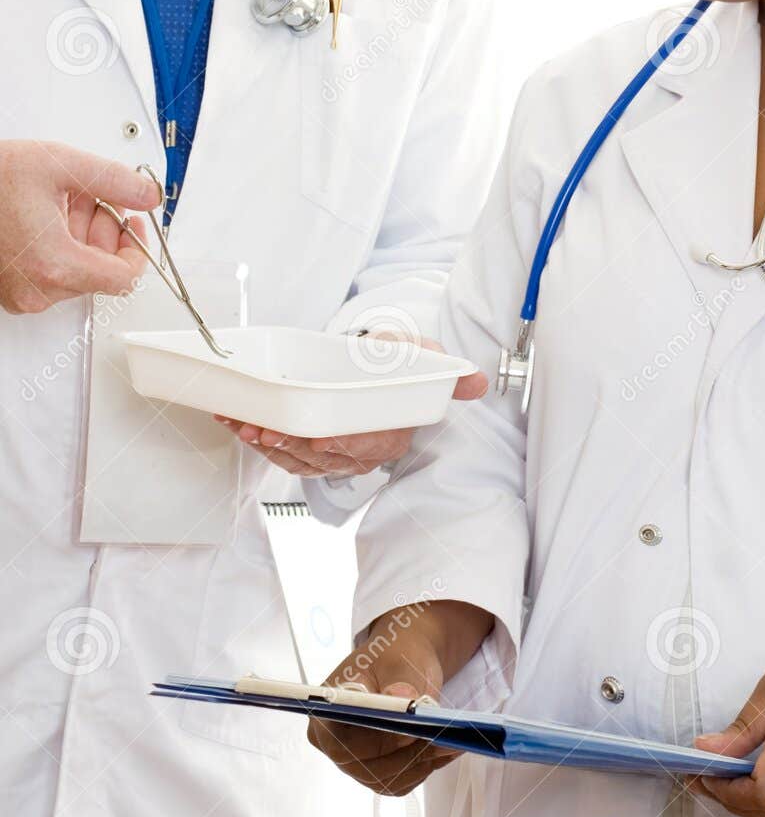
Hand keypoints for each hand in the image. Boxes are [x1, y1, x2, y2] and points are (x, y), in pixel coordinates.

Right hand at [0, 140, 160, 312]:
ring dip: (80, 235)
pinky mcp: (8, 291)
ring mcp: (20, 295)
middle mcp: (37, 290)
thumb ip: (115, 180)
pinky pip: (49, 274)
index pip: (124, 278)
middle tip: (92, 197)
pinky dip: (57, 246)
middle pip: (99, 272)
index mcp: (54, 265)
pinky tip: (43, 216)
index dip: (137, 248)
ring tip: (60, 200)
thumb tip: (147, 194)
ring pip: (75, 272)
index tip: (134, 225)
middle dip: (104, 231)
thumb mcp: (60, 164)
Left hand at [215, 336, 487, 478]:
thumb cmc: (397, 363)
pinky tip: (238, 422)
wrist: (377, 366)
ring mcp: (330, 452)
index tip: (320, 439)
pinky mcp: (306, 448)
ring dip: (265, 442)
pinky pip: (280, 451)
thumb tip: (475, 381)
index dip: (342, 444)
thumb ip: (446, 372)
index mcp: (389, 432)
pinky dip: (257, 438)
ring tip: (242, 423)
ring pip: (295, 456)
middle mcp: (359, 449)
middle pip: (322, 454)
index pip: (366, 444)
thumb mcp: (425, 360)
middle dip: (289, 444)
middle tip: (263, 428)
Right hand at [307, 600, 492, 796]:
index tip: (409, 730)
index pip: (340, 741)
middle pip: (366, 766)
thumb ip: (400, 679)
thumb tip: (401, 699)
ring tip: (451, 742)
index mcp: (326, 710)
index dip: (374, 741)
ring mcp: (355, 760)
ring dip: (421, 764)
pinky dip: (425, 768)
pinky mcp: (377, 770)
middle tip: (444, 739)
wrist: (405, 663)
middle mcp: (333, 741)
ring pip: (387, 779)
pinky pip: (401, 782)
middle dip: (407, 755)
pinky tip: (446, 749)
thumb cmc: (395, 655)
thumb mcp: (399, 659)